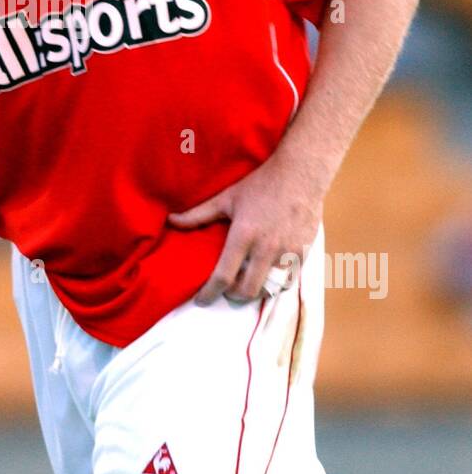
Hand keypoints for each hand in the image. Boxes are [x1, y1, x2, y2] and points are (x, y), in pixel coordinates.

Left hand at [166, 154, 323, 305]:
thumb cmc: (260, 184)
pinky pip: (288, 280)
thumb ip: (198, 214)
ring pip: (268, 288)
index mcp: (243, 234)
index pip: (223, 276)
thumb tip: (170, 221)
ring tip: (246, 281)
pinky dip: (275, 282)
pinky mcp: (304, 252)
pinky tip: (267, 273)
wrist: (300, 174)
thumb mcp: (226, 198)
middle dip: (232, 295)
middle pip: (246, 290)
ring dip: (255, 290)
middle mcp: (266, 247)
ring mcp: (287, 252)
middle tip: (226, 287)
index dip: (209, 293)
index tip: (201, 300)